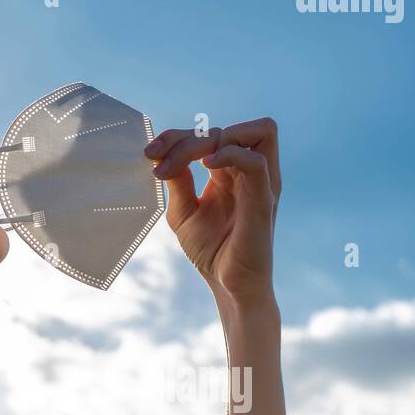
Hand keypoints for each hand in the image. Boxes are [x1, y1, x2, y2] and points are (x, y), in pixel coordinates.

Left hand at [144, 118, 280, 307]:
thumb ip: (178, 180)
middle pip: (229, 128)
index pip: (209, 133)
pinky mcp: (266, 199)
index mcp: (229, 172)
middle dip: (188, 136)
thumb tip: (163, 153)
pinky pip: (256, 161)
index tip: (149, 155)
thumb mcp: (183, 211)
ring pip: (256, 131)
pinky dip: (229, 154)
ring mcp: (261, 183)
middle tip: (158, 160)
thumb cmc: (210, 250)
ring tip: (182, 163)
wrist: (228, 286)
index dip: (176, 137)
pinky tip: (204, 167)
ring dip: (212, 139)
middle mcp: (249, 172)